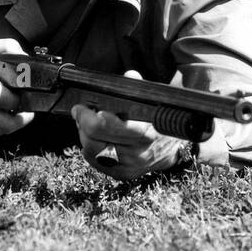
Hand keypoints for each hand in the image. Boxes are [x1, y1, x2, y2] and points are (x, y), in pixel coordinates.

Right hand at [0, 38, 35, 144]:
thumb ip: (6, 47)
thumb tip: (26, 58)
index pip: (2, 98)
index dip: (17, 99)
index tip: (24, 94)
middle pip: (6, 123)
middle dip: (22, 117)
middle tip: (26, 107)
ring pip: (1, 130)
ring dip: (11, 121)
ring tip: (12, 109)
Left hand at [73, 72, 187, 179]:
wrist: (172, 143)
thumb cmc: (158, 117)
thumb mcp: (152, 99)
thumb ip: (139, 87)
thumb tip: (129, 76)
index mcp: (144, 132)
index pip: (103, 127)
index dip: (86, 117)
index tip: (79, 107)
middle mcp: (137, 153)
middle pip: (94, 142)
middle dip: (82, 125)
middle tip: (80, 114)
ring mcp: (130, 166)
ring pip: (92, 153)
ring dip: (84, 138)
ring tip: (86, 126)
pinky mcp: (124, 174)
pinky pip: (96, 164)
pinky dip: (90, 151)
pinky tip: (93, 140)